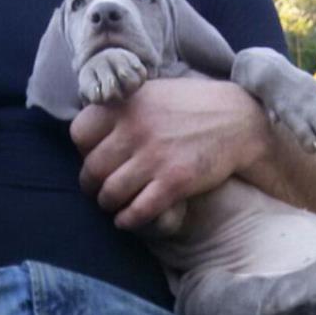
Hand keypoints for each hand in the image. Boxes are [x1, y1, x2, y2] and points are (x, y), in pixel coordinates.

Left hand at [70, 77, 268, 230]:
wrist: (236, 120)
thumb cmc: (190, 107)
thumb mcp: (150, 93)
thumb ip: (121, 109)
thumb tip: (91, 131)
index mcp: (126, 105)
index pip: (80, 134)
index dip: (82, 151)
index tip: (93, 159)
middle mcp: (135, 130)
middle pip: (92, 170)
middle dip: (91, 186)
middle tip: (99, 192)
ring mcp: (154, 158)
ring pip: (111, 194)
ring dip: (108, 206)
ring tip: (114, 206)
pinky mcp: (173, 182)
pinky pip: (137, 211)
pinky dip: (127, 220)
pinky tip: (127, 220)